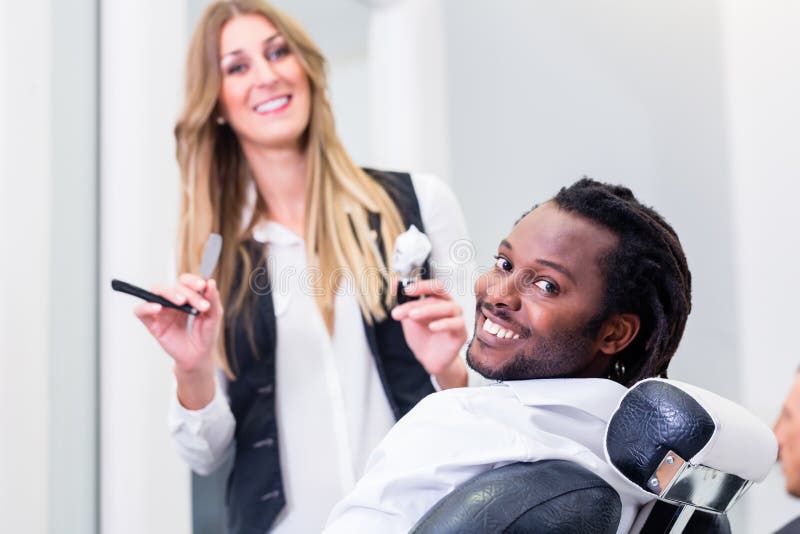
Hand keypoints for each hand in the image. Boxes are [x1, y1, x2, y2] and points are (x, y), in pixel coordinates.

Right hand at [134, 274, 222, 407]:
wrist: (199, 356)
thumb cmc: (205, 335)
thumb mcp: (214, 316)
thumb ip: (213, 299)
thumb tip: (210, 282)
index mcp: (187, 296)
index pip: (185, 281)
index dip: (192, 280)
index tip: (202, 286)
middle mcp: (172, 301)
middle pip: (173, 287)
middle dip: (188, 293)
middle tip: (201, 306)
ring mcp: (161, 311)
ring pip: (156, 292)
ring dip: (169, 293)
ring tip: (182, 302)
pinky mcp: (152, 323)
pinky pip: (141, 311)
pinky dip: (146, 307)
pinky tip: (158, 308)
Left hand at [391, 279, 467, 388]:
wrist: (428, 359)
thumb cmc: (422, 336)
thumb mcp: (409, 319)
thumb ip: (404, 303)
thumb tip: (395, 283)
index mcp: (438, 300)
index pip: (433, 286)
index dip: (420, 285)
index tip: (405, 289)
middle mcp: (449, 306)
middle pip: (440, 292)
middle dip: (422, 295)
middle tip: (407, 299)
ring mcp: (457, 318)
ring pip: (448, 307)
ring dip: (428, 310)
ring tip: (413, 316)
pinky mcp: (461, 333)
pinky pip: (456, 324)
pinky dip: (443, 324)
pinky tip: (432, 327)